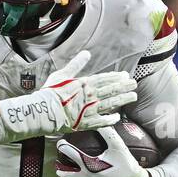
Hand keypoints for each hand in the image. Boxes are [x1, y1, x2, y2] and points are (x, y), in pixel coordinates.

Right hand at [0, 50, 136, 140]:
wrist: (43, 111)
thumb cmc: (50, 93)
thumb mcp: (62, 74)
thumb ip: (76, 64)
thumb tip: (86, 53)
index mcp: (85, 84)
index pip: (104, 79)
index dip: (115, 77)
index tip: (125, 75)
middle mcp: (91, 96)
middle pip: (111, 90)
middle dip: (124, 86)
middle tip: (134, 84)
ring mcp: (90, 110)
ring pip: (111, 103)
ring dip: (122, 99)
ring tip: (133, 97)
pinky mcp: (86, 123)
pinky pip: (101, 121)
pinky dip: (110, 119)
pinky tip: (117, 117)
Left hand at [55, 125, 150, 176]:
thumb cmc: (126, 166)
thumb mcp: (119, 147)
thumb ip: (108, 133)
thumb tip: (101, 122)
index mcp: (88, 164)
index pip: (69, 152)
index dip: (62, 146)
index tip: (60, 143)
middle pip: (65, 174)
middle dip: (59, 168)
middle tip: (58, 165)